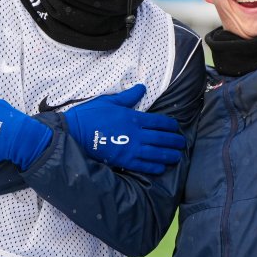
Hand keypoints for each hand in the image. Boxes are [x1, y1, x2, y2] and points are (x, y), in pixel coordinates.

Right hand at [62, 84, 185, 174]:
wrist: (74, 132)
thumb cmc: (90, 114)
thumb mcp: (110, 101)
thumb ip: (129, 97)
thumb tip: (142, 88)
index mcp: (134, 118)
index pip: (159, 122)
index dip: (170, 125)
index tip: (176, 127)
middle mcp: (136, 134)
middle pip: (161, 138)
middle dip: (174, 141)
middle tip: (182, 143)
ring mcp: (131, 149)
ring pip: (156, 153)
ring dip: (168, 155)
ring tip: (177, 157)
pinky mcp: (123, 161)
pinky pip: (143, 165)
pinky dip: (154, 167)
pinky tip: (161, 168)